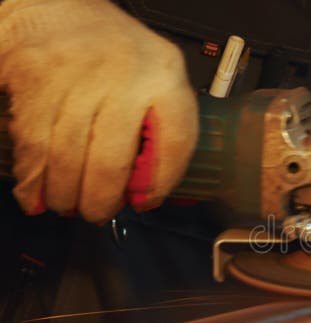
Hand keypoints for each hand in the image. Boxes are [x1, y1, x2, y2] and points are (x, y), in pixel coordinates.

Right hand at [0, 0, 197, 222]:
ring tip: (68, 206)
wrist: (52, 5)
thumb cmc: (112, 49)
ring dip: (65, 195)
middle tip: (97, 213)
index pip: (175, 140)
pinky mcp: (35, 81)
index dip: (161, 181)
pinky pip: (34, 145)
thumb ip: (162, 125)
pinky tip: (37, 196)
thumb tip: (154, 188)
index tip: (147, 200)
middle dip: (101, 200)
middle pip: (113, 159)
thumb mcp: (155, 75)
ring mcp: (77, 77)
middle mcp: (124, 74)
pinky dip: (33, 180)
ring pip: (69, 158)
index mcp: (165, 74)